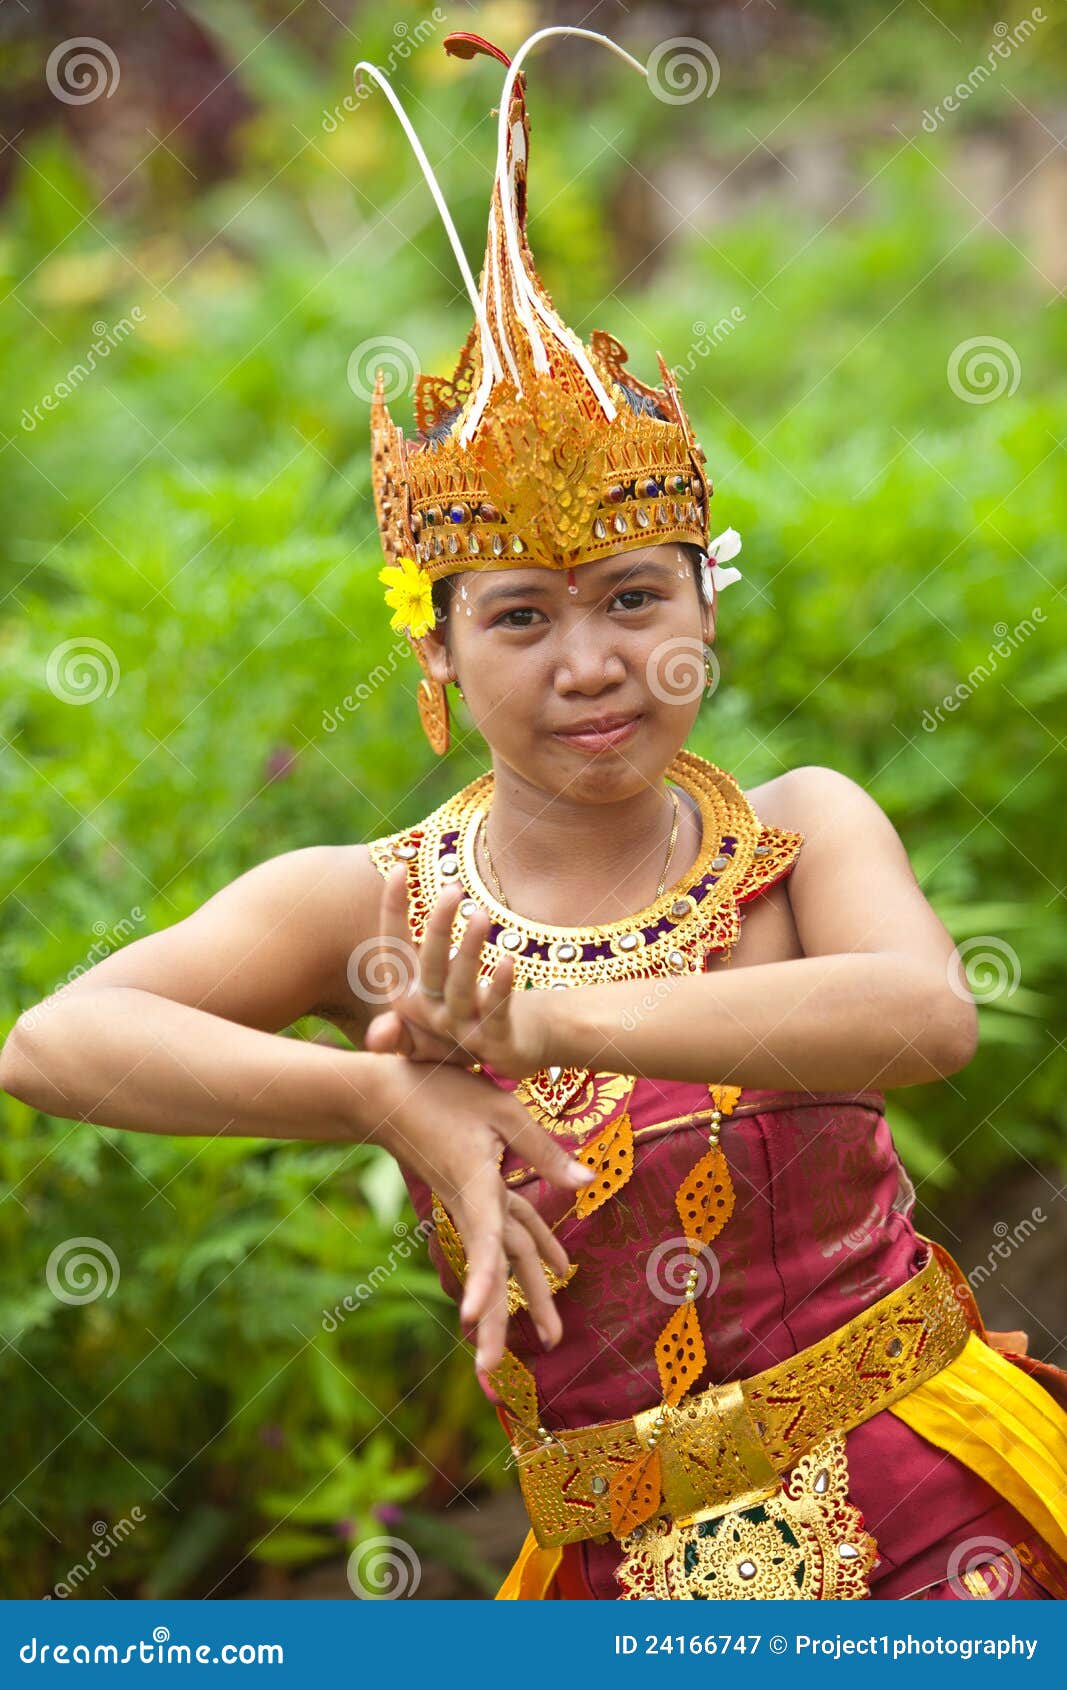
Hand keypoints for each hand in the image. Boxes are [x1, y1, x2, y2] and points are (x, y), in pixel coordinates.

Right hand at [363, 864, 550, 1079]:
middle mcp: (428, 1013)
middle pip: (429, 966)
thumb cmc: (463, 1012)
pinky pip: (495, 1012)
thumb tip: (375, 944)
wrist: (509, 1050)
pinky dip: (500, 987)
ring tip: (482, 914)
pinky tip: (508, 960)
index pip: (393, 948)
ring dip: (469, 951)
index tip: (399, 868)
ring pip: (461, 989)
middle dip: (437, 928)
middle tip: (452, 889)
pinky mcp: (494, 1042)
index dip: (393, 910)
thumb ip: (403, 963)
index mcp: (406, 995)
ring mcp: (460, 1030)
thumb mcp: (429, 992)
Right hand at [370, 1056, 593, 1373]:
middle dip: (496, 1325)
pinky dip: (529, 1252)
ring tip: (546, 1341)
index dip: (481, 1285)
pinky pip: (504, 1232)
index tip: (474, 1323)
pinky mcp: (471, 1195)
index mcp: (477, 1188)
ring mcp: (470, 1205)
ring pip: (501, 1259)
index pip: (484, 1244)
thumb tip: (588, 1182)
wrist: (386, 1094)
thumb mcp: (502, 1110)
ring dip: (520, 1299)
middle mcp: (472, 1207)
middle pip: (492, 1273)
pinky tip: (558, 1267)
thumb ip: (544, 1150)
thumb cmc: (443, 1092)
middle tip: (495, 1380)